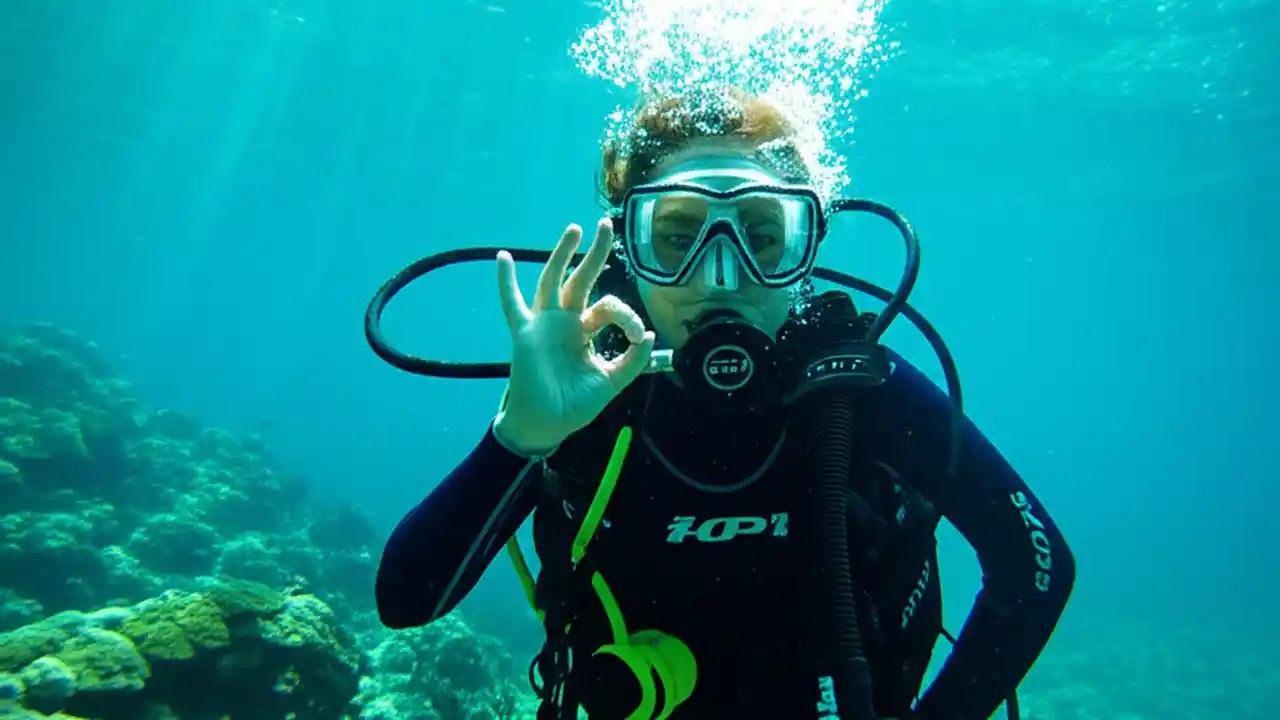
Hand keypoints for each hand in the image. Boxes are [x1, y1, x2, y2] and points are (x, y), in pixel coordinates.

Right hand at [493, 218, 654, 454]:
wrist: (548, 425)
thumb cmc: (575, 404)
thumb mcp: (611, 382)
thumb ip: (632, 362)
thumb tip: (652, 336)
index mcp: (586, 331)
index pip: (608, 307)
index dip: (628, 316)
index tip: (638, 336)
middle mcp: (566, 321)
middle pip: (581, 279)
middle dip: (594, 253)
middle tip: (605, 225)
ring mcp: (544, 324)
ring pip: (553, 280)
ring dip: (562, 254)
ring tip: (574, 230)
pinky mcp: (525, 333)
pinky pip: (512, 304)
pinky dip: (506, 282)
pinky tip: (503, 258)